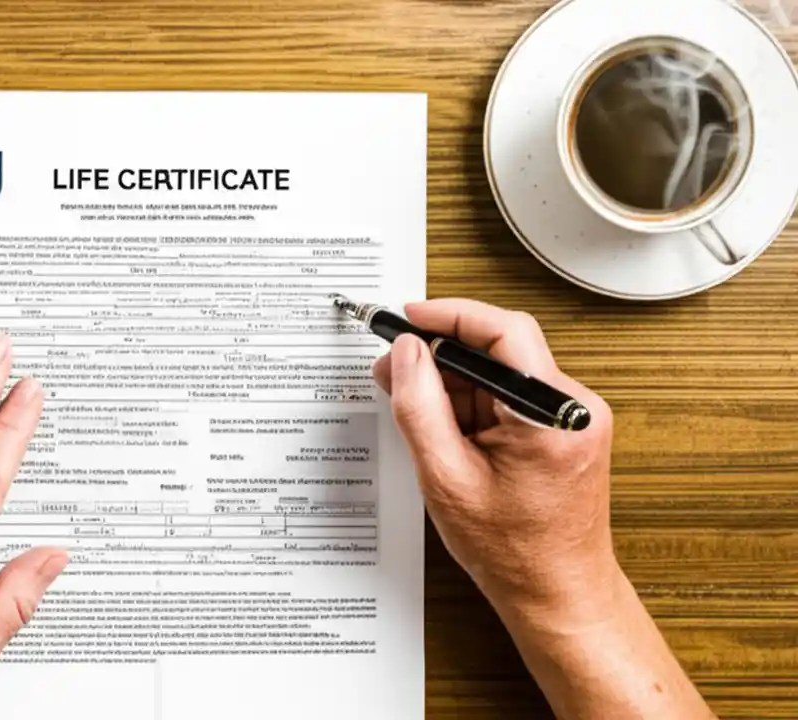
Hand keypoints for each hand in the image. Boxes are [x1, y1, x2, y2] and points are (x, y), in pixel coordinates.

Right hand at [373, 300, 715, 719]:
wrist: (556, 592)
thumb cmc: (515, 551)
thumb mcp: (446, 478)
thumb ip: (420, 408)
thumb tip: (408, 355)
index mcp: (553, 415)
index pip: (503, 330)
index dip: (449, 315)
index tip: (410, 316)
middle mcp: (575, 408)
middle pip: (499, 349)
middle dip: (440, 355)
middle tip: (394, 368)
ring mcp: (573, 418)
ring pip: (500, 373)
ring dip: (452, 384)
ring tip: (411, 407)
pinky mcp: (563, 429)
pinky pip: (509, 396)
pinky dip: (471, 404)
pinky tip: (442, 427)